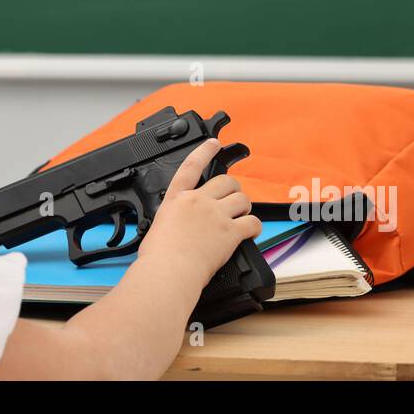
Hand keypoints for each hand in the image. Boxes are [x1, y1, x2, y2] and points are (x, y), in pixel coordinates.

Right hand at [136, 139, 261, 287]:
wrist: (169, 270)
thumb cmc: (158, 256)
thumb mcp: (158, 226)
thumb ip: (172, 218)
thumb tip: (177, 226)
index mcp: (177, 199)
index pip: (192, 166)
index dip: (204, 151)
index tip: (214, 143)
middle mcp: (198, 201)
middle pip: (226, 181)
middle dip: (233, 189)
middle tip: (232, 199)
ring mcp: (216, 215)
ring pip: (242, 199)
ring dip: (244, 206)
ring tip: (241, 216)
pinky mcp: (230, 232)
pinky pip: (252, 222)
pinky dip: (254, 227)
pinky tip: (250, 232)